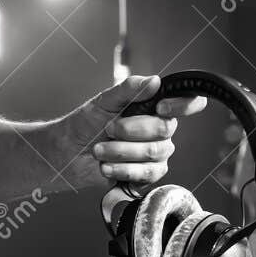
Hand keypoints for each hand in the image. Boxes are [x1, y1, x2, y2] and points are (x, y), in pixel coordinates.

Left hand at [55, 75, 205, 188]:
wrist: (68, 153)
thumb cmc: (85, 124)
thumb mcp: (104, 101)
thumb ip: (129, 89)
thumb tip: (154, 81)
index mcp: (154, 107)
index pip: (187, 103)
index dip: (182, 105)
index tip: (160, 108)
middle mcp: (159, 129)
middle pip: (164, 129)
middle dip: (131, 130)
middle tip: (108, 128)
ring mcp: (155, 153)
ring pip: (153, 153)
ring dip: (121, 151)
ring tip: (99, 150)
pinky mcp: (147, 175)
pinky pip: (147, 174)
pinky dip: (123, 169)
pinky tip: (107, 166)